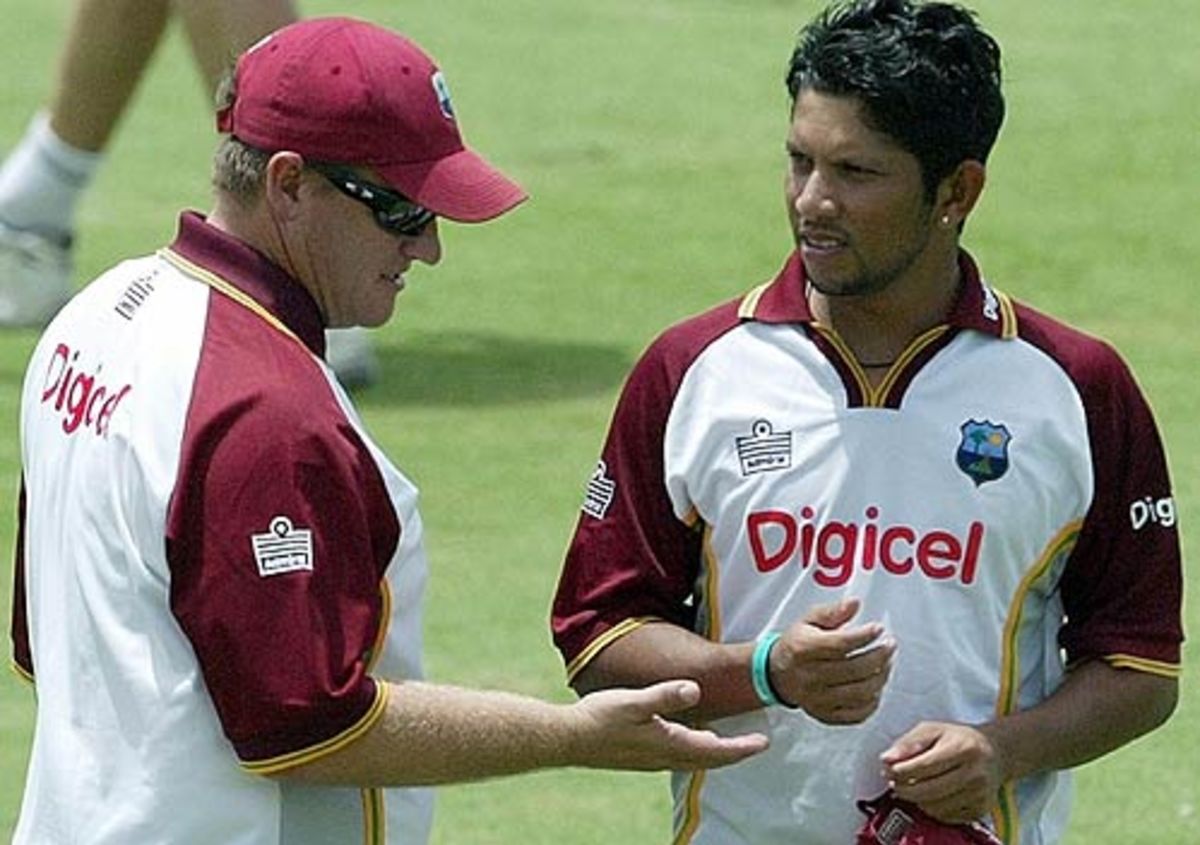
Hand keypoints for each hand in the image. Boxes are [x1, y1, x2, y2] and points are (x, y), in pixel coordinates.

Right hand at [571, 680, 768, 770]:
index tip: (764, 743)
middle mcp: (664, 756)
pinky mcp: (640, 755)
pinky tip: (688, 736)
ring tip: (729, 741)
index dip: (741, 748)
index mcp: (668, 744)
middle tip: (755, 743)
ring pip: (692, 757)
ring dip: (714, 751)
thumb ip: (665, 695)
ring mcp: (651, 758)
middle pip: (708, 758)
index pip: (715, 751)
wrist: (568, 739)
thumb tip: (695, 688)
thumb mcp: (634, 701)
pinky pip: (677, 754)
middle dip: (733, 752)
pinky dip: (693, 748)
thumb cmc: (599, 718)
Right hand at [768, 598, 893, 723]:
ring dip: (880, 677)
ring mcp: (817, 699)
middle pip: (854, 669)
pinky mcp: (825, 715)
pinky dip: (873, 701)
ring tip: (886, 664)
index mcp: (803, 650)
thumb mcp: (809, 620)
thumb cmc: (798, 644)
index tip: (878, 629)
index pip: (840, 645)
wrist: (777, 674)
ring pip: (859, 693)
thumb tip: (855, 604)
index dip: (864, 636)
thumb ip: (832, 611)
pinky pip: (857, 714)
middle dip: (879, 656)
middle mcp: (809, 677)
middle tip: (890, 645)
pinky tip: (876, 687)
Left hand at [881, 721, 1003, 823]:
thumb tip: (886, 759)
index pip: (925, 766)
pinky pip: (946, 817)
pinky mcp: (981, 809)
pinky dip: (931, 809)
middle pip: (929, 790)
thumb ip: (908, 743)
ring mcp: (980, 794)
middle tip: (894, 784)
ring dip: (916, 800)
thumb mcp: (932, 730)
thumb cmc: (957, 738)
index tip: (888, 771)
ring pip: (936, 807)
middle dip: (905, 789)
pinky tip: (928, 797)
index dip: (901, 771)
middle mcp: (975, 773)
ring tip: (911, 788)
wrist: (995, 752)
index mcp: (963, 748)